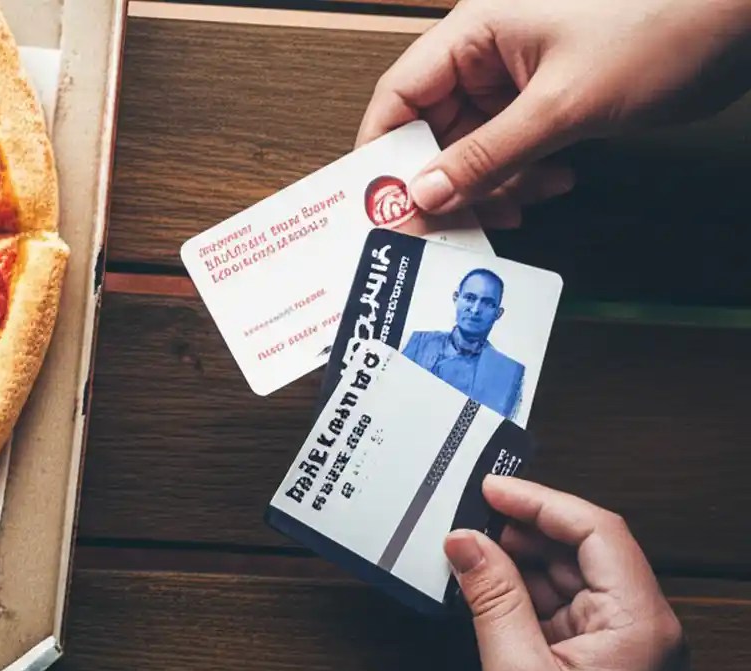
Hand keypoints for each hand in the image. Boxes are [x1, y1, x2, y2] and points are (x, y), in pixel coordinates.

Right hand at [358, 0, 750, 227]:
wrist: (741, 19)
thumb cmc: (663, 28)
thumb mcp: (564, 105)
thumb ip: (487, 156)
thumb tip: (425, 194)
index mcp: (475, 32)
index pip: (399, 95)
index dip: (381, 151)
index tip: (378, 204)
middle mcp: (488, 53)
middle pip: (432, 129)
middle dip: (444, 181)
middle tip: (452, 227)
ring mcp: (518, 77)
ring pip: (472, 147)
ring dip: (492, 186)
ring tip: (525, 203)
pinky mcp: (549, 99)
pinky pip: (512, 149)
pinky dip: (524, 176)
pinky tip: (555, 182)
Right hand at [444, 475, 686, 670]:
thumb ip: (491, 600)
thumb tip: (466, 542)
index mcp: (640, 624)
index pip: (597, 532)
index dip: (541, 502)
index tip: (493, 488)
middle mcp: (641, 629)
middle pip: (585, 550)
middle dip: (525, 530)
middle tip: (470, 518)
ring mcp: (622, 647)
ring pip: (570, 578)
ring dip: (519, 563)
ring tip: (470, 555)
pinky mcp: (599, 663)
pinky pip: (561, 610)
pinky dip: (522, 596)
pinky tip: (486, 591)